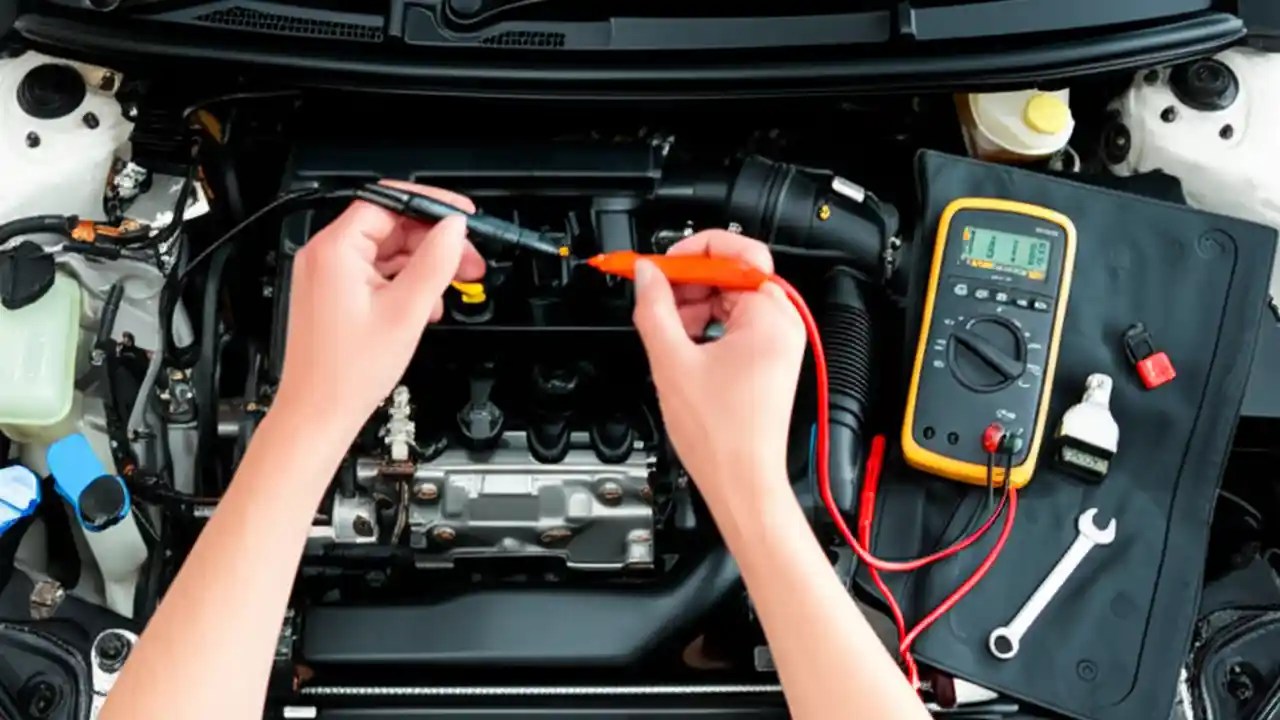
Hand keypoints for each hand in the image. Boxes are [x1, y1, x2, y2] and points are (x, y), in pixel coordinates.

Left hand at [275, 182, 483, 431]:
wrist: (318, 413)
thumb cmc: (346, 373)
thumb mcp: (405, 312)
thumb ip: (434, 262)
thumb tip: (454, 228)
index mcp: (335, 250)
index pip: (388, 201)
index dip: (430, 204)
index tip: (461, 215)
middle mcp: (325, 256)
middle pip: (390, 225)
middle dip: (434, 241)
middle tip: (468, 260)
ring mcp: (327, 275)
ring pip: (387, 251)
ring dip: (423, 265)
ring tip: (451, 287)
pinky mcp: (334, 294)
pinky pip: (377, 272)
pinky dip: (405, 282)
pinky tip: (426, 304)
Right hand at [632, 231, 805, 509]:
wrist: (742, 482)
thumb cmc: (723, 436)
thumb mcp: (672, 361)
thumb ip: (654, 307)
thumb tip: (646, 274)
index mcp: (770, 315)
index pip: (736, 251)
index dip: (691, 253)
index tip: (660, 265)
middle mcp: (782, 323)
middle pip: (730, 274)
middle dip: (687, 283)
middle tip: (654, 296)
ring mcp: (776, 342)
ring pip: (728, 299)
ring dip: (692, 307)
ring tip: (665, 331)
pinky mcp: (766, 359)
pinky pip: (733, 324)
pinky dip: (704, 327)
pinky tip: (680, 346)